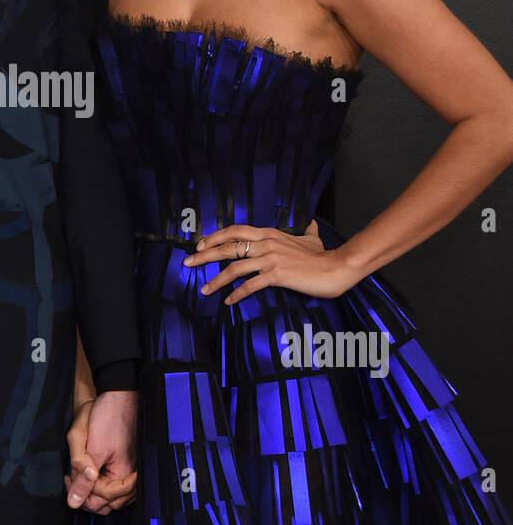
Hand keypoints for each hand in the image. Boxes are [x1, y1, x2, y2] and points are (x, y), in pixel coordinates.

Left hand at [64, 391, 136, 513]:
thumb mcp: (88, 447)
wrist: (117, 396)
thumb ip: (81, 477)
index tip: (69, 476)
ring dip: (95, 492)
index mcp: (124, 474)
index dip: (81, 491)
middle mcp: (132, 477)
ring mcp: (132, 471)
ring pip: (113, 499)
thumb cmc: (105, 417)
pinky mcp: (130, 465)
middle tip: (73, 477)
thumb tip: (74, 503)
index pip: (99, 500)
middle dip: (88, 494)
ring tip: (80, 475)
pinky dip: (104, 486)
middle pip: (108, 504)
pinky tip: (92, 474)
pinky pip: (118, 487)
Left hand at [183, 219, 355, 303]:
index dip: (215, 237)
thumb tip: (311, 222)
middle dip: (205, 256)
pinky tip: (228, 302)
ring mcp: (270, 259)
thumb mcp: (312, 237)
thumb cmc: (322, 255)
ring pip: (235, 268)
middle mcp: (266, 244)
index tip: (200, 244)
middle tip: (188, 263)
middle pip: (228, 248)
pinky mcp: (276, 276)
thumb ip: (306, 230)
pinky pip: (250, 286)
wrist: (336, 267)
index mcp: (269, 233)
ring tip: (204, 290)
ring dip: (216, 280)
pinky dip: (237, 294)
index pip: (235, 231)